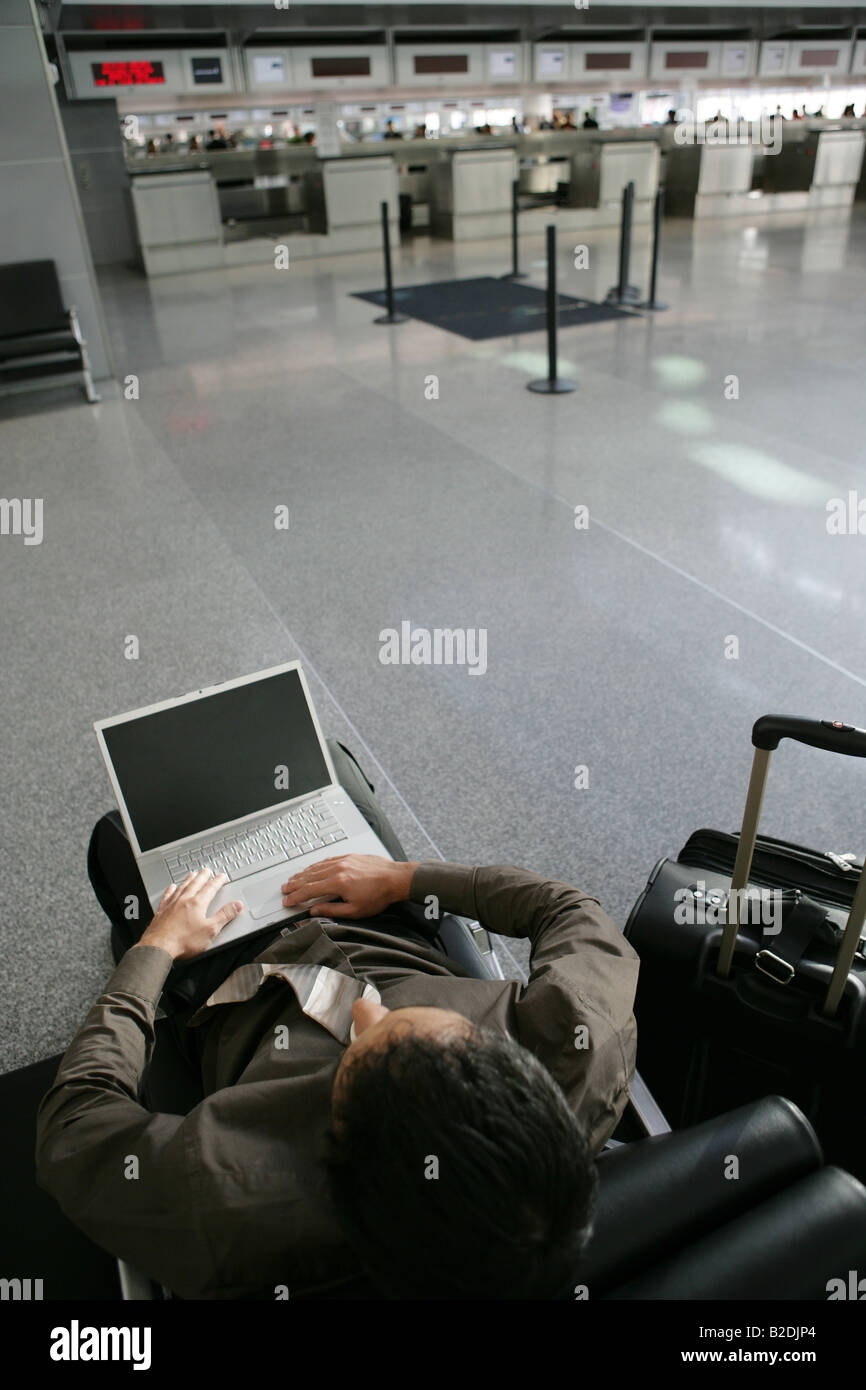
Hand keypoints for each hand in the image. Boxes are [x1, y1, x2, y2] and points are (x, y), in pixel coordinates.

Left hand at [135, 869, 243, 960]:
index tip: (222, 876)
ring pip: (182, 887)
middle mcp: (184, 900)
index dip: (218, 881)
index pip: (211, 888)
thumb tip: (237, 905)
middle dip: (203, 876)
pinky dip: (170, 890)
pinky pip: (167, 896)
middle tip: (207, 870)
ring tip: (192, 874)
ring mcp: (171, 905)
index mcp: (197, 904)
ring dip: (188, 880)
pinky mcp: (161, 911)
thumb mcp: (210, 930)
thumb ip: (224, 916)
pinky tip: (171, 887)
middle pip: (195, 884)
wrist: (159, 947)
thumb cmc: (184, 941)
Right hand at [280, 854, 416, 919]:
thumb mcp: (354, 910)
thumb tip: (314, 910)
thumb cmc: (379, 895)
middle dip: (294, 884)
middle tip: (284, 889)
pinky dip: (316, 865)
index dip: (296, 897)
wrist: (395, 878)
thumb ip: (331, 910)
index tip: (287, 901)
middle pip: (309, 877)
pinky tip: (311, 868)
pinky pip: (327, 860)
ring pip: (316, 867)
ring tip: (293, 880)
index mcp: (337, 883)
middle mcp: (338, 869)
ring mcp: (343, 861)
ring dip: (302, 874)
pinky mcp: (349, 857)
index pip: (309, 890)